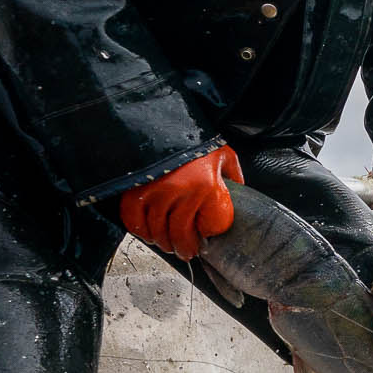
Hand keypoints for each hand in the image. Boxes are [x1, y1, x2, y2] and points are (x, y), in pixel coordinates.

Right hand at [120, 145, 241, 258]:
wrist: (164, 118)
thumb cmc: (197, 140)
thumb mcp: (224, 155)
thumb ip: (233, 176)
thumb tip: (238, 192)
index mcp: (208, 185)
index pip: (210, 225)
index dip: (207, 235)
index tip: (205, 241)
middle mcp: (183, 191)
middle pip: (181, 233)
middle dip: (185, 248)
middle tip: (187, 253)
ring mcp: (157, 191)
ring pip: (158, 231)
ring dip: (164, 243)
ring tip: (170, 246)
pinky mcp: (135, 188)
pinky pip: (134, 219)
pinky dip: (140, 230)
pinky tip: (148, 234)